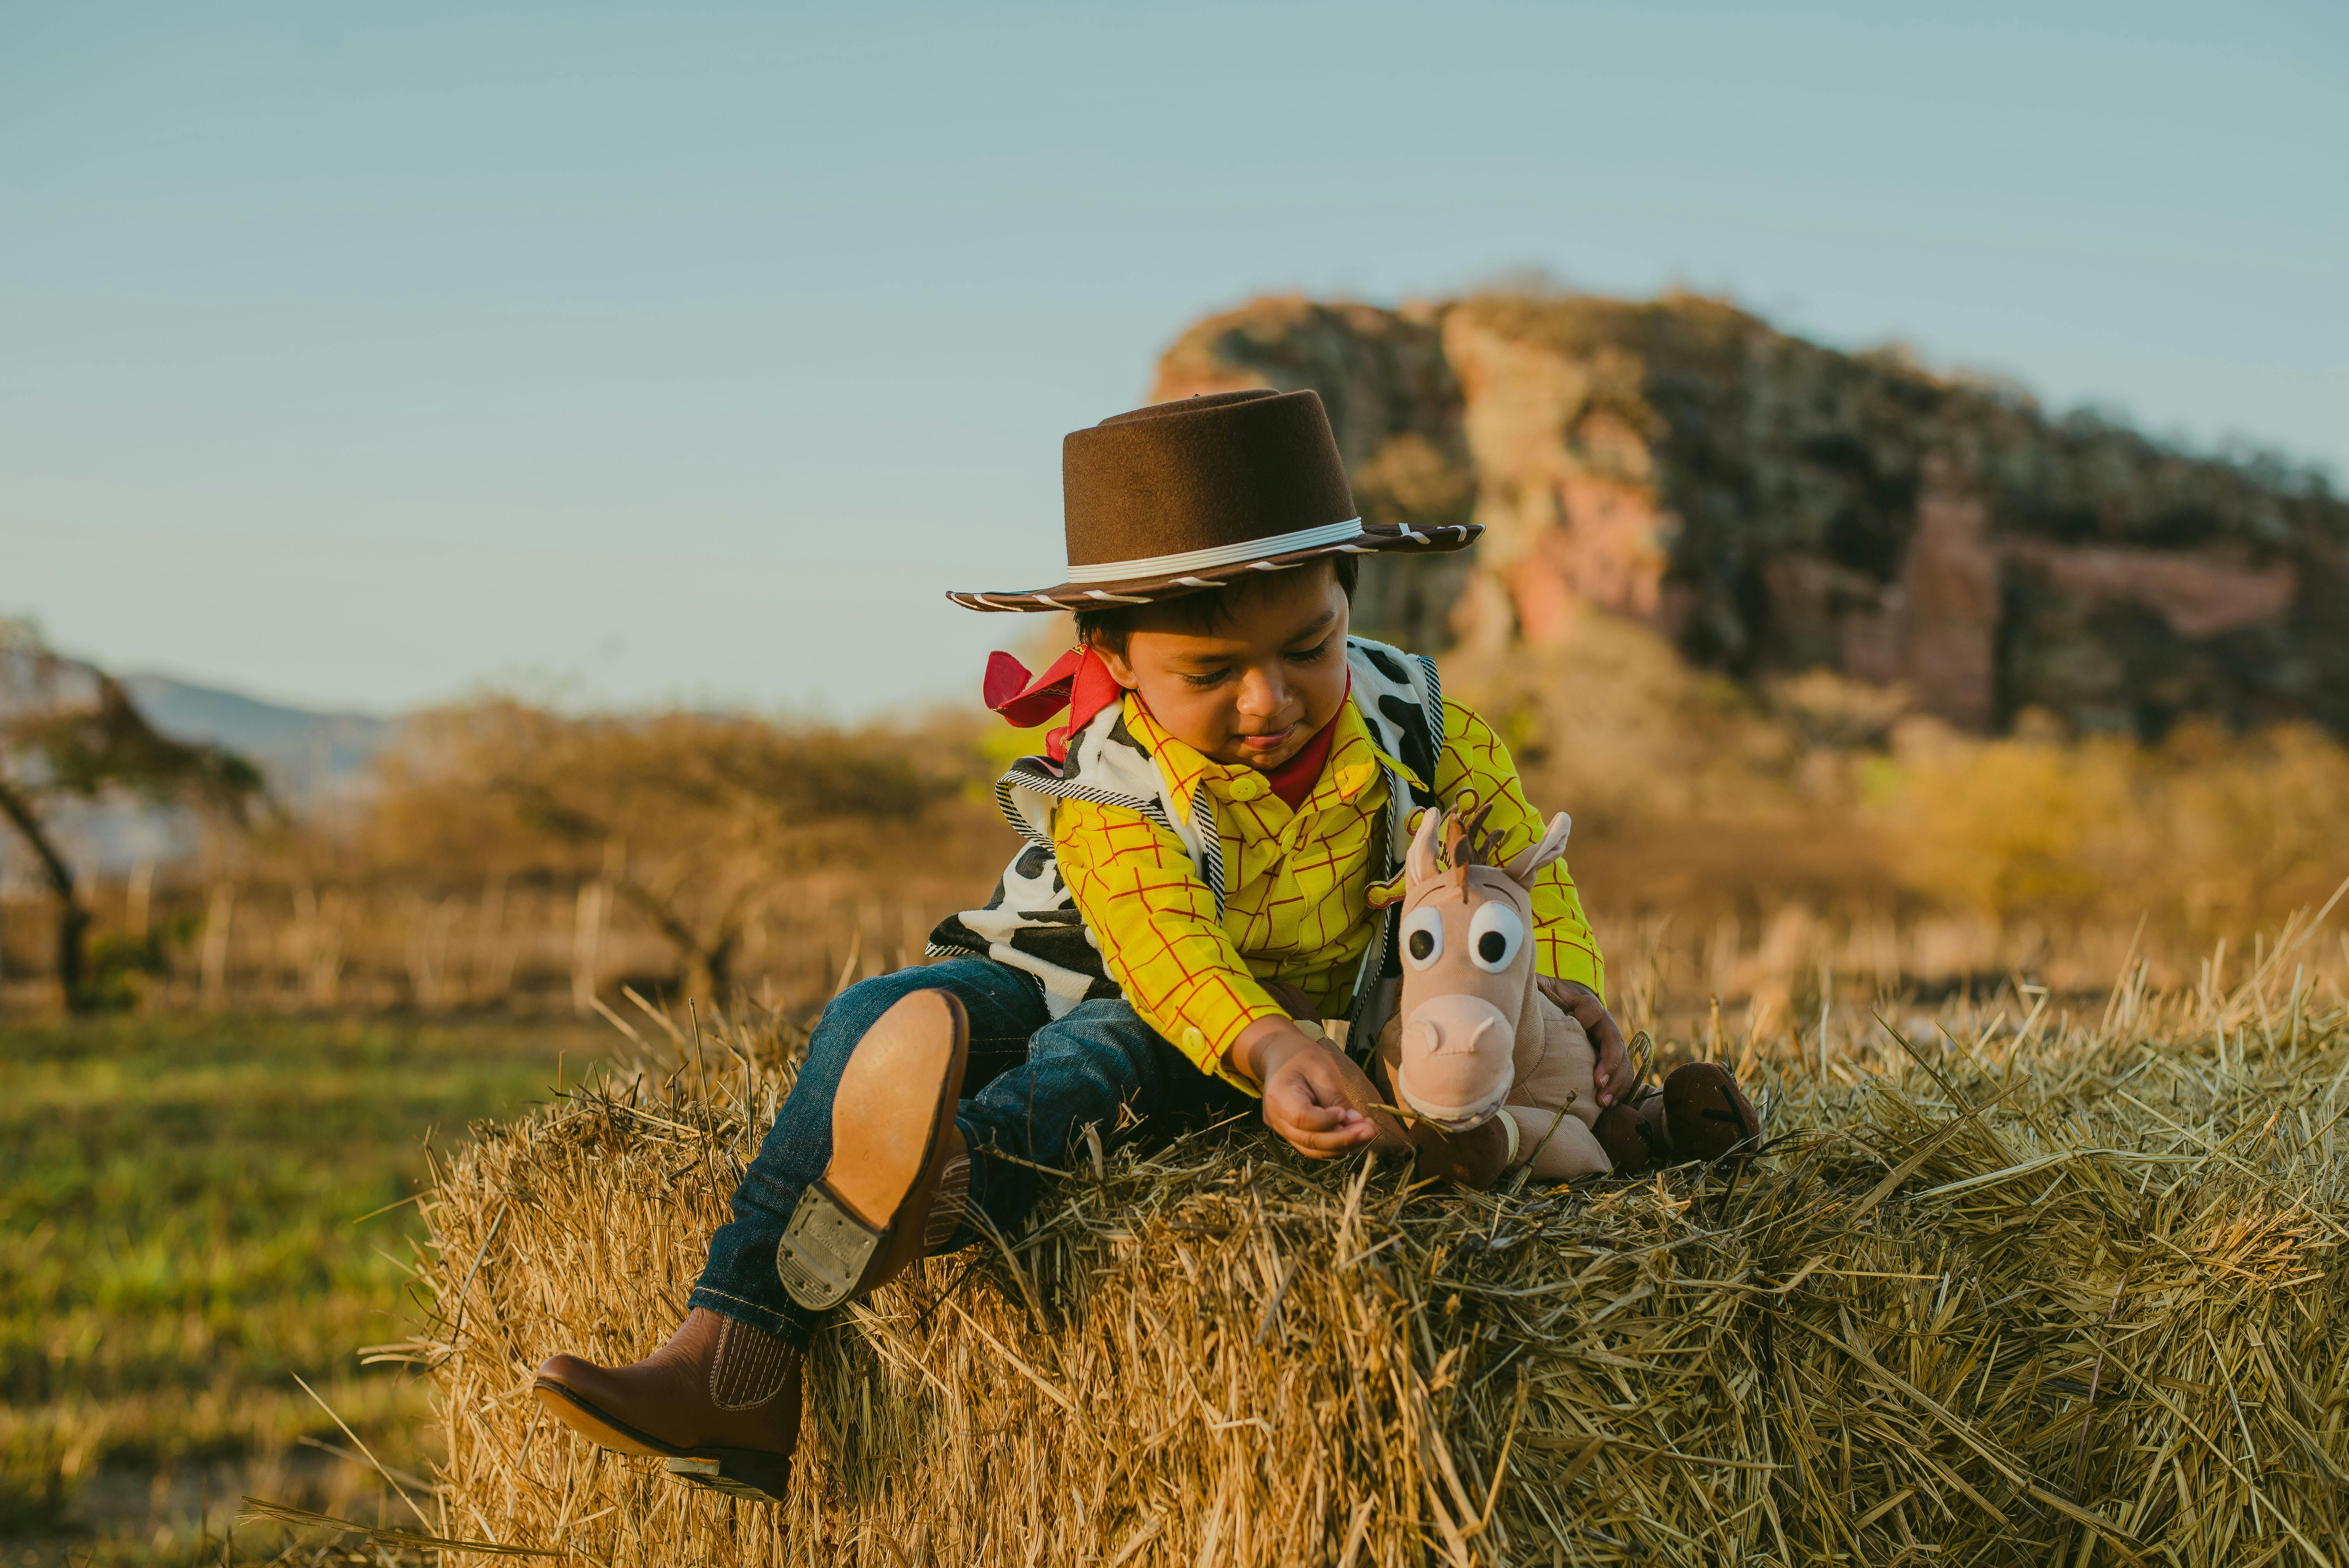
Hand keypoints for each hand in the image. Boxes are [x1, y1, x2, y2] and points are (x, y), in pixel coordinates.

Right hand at [1227, 1016, 1377, 1157]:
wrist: (1283, 1058)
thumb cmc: (1302, 1059)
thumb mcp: (1322, 1069)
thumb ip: (1337, 1098)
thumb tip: (1356, 1123)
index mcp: (1279, 1096)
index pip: (1301, 1118)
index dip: (1326, 1121)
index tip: (1347, 1113)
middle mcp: (1276, 1118)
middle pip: (1309, 1140)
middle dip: (1343, 1139)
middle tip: (1370, 1130)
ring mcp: (1282, 1129)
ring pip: (1313, 1149)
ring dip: (1343, 1145)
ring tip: (1368, 1132)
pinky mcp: (1293, 1134)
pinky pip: (1314, 1147)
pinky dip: (1336, 1144)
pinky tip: (1355, 1133)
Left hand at [1538, 976, 1631, 1106]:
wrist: (1564, 1000)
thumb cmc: (1549, 996)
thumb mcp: (1544, 988)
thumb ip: (1539, 987)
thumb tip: (1532, 985)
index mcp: (1587, 1003)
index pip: (1593, 1010)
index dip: (1587, 1024)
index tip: (1583, 1048)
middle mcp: (1603, 1023)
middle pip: (1616, 1043)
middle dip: (1611, 1067)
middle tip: (1599, 1088)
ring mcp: (1608, 1041)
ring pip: (1623, 1061)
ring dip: (1617, 1083)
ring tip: (1604, 1102)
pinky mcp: (1609, 1056)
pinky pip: (1623, 1072)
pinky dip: (1620, 1088)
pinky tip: (1610, 1102)